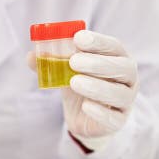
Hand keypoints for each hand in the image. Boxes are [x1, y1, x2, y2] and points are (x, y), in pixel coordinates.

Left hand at [28, 30, 138, 151]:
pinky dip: (100, 112)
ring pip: (118, 93)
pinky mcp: (119, 121)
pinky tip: (85, 107)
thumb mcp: (65, 71)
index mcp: (118, 58)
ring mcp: (126, 100)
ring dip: (96, 87)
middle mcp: (128, 78)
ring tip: (74, 82)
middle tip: (74, 61)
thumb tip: (31, 55)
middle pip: (121, 68)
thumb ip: (51, 62)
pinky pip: (113, 117)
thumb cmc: (80, 85)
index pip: (113, 46)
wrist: (85, 116)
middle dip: (97, 63)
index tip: (78, 38)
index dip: (98, 42)